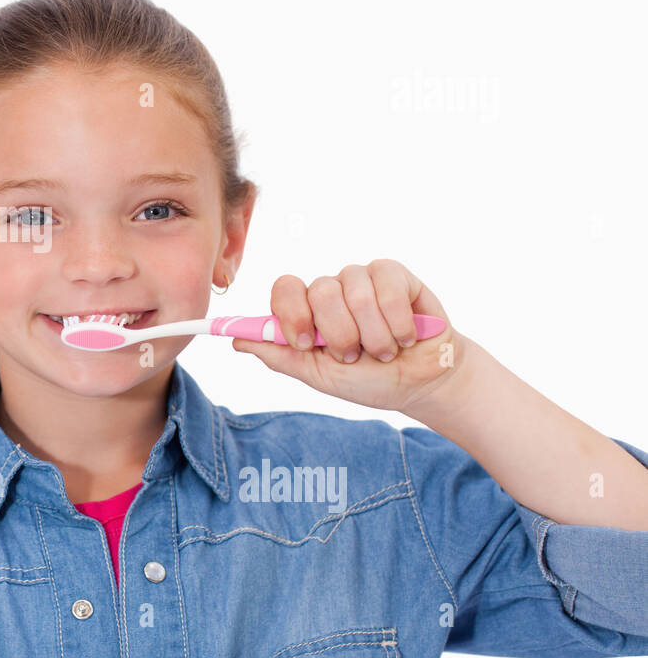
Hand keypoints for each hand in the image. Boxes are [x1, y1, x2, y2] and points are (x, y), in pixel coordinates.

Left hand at [229, 259, 465, 413]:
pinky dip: (397, 322)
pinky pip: (386, 287)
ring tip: (385, 351)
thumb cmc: (369, 379)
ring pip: (354, 292)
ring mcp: (361, 279)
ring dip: (374, 335)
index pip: (284, 289)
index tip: (306, 344)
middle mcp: (331, 291)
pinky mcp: (394, 275)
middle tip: (355, 355)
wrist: (421, 383)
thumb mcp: (320, 376)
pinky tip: (405, 336)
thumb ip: (281, 356)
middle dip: (340, 334)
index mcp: (307, 311)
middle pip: (319, 292)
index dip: (291, 314)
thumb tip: (236, 340)